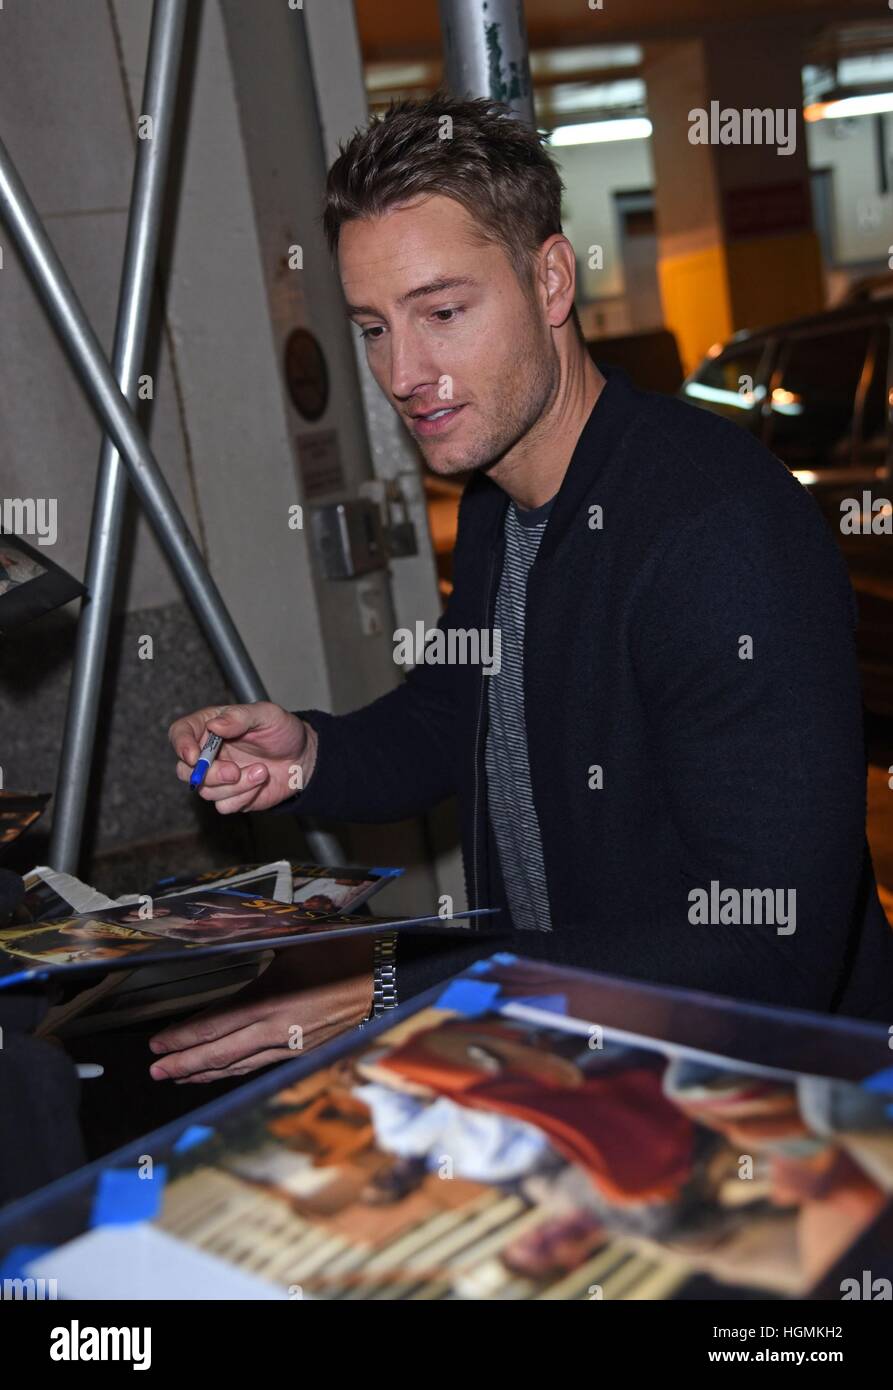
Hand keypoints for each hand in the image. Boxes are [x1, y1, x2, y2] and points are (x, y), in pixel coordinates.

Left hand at [147, 939, 373, 1082]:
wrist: (385, 975)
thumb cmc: (343, 951)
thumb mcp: (293, 938)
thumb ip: (255, 937)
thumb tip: (221, 929)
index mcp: (270, 999)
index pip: (214, 1025)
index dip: (182, 1037)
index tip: (157, 1044)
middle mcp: (277, 1029)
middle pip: (219, 1054)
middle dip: (183, 1064)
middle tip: (155, 1071)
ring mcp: (291, 1045)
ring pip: (239, 1067)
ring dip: (205, 1074)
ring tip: (179, 1079)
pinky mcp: (303, 1051)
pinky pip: (260, 1066)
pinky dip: (235, 1072)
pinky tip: (224, 1074)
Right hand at [169, 701, 316, 812]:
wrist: (303, 757)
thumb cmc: (282, 731)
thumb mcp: (267, 714)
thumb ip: (240, 716)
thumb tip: (214, 725)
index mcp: (210, 726)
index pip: (179, 733)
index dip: (180, 745)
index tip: (193, 756)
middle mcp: (208, 753)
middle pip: (185, 770)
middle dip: (209, 774)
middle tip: (234, 771)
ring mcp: (217, 777)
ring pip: (206, 791)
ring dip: (236, 786)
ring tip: (262, 770)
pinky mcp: (230, 796)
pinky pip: (224, 806)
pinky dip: (243, 797)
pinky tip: (260, 782)